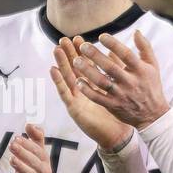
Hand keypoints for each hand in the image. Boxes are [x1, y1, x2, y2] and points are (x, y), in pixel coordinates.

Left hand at [8, 123, 55, 172]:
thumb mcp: (40, 159)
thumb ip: (36, 141)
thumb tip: (30, 124)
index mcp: (45, 163)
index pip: (39, 152)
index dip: (29, 144)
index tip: (17, 137)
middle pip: (36, 162)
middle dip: (24, 153)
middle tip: (12, 145)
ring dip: (23, 167)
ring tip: (12, 159)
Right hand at [50, 36, 133, 150]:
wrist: (118, 135)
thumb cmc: (119, 113)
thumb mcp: (117, 89)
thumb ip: (115, 70)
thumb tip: (114, 51)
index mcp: (94, 85)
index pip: (86, 64)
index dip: (81, 51)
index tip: (78, 37)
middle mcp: (84, 90)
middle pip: (74, 68)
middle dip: (69, 53)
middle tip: (63, 39)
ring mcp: (78, 99)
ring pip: (68, 78)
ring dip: (61, 63)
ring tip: (56, 49)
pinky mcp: (74, 109)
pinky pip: (65, 93)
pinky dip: (58, 81)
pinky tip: (53, 70)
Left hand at [67, 30, 170, 130]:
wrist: (153, 115)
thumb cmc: (151, 86)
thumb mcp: (153, 66)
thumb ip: (145, 48)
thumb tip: (136, 31)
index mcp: (140, 70)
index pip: (126, 54)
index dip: (114, 44)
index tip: (101, 36)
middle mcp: (130, 82)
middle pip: (111, 67)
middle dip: (96, 56)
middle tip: (83, 46)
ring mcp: (121, 95)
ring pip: (102, 82)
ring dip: (88, 71)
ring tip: (76, 61)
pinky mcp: (114, 105)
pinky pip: (98, 98)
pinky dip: (88, 90)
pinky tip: (78, 81)